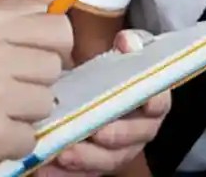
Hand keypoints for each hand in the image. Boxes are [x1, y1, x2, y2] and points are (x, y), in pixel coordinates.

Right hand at [0, 0, 72, 174]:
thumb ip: (3, 14)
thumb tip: (50, 6)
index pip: (53, 23)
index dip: (48, 43)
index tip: (31, 56)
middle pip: (54, 63)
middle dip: (37, 79)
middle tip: (11, 87)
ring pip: (46, 100)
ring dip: (26, 111)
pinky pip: (31, 135)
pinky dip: (14, 140)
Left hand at [37, 29, 170, 176]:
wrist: (91, 90)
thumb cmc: (109, 71)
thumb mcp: (119, 53)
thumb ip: (127, 44)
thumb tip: (126, 42)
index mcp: (150, 101)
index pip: (159, 103)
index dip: (153, 103)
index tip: (142, 102)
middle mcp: (139, 130)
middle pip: (134, 138)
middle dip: (115, 137)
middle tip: (95, 132)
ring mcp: (118, 150)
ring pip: (109, 160)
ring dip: (87, 159)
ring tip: (64, 153)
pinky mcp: (96, 164)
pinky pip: (84, 174)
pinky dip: (66, 174)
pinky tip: (46, 169)